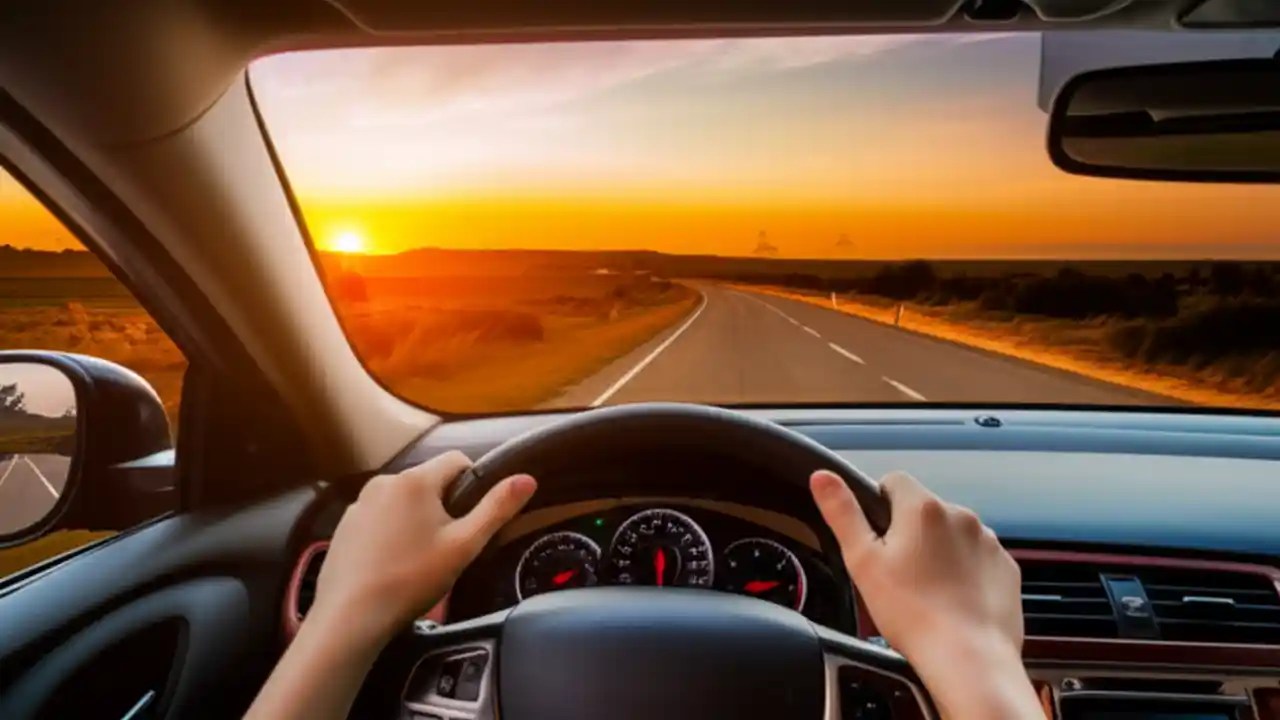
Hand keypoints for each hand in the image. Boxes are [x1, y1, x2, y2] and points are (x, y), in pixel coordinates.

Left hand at [310, 451, 536, 645]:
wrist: (351, 615)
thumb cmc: (414, 577)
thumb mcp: (464, 545)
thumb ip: (496, 509)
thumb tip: (528, 477)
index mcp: (415, 480)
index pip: (457, 460)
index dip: (474, 483)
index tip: (474, 518)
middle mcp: (384, 481)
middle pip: (428, 481)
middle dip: (443, 504)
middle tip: (449, 544)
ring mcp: (359, 503)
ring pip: (402, 500)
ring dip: (415, 517)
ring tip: (419, 557)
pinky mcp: (343, 526)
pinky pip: (378, 517)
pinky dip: (389, 531)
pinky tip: (390, 564)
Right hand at [810, 470, 1039, 719]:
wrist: (969, 658)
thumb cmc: (912, 613)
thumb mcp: (862, 562)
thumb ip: (842, 513)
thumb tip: (822, 476)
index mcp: (922, 508)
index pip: (894, 481)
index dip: (879, 505)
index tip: (877, 539)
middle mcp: (960, 515)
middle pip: (924, 510)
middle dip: (910, 532)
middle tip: (897, 572)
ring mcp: (988, 541)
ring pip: (953, 534)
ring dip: (940, 551)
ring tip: (927, 590)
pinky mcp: (1006, 567)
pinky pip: (979, 558)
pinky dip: (966, 571)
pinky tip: (954, 599)